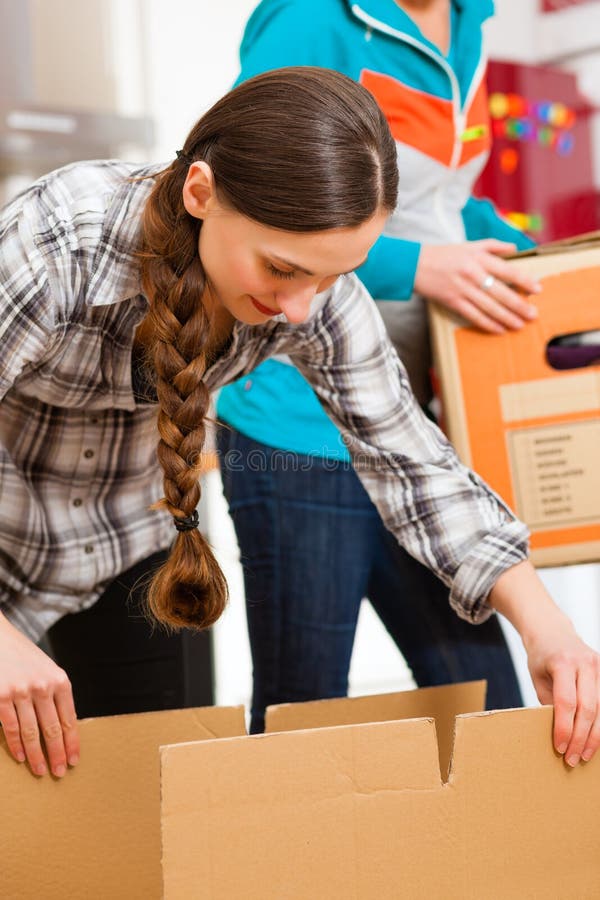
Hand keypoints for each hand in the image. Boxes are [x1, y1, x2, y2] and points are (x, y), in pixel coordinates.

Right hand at [0, 614, 78, 776]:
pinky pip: (12, 727)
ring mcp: (21, 692)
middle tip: (59, 772)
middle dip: (57, 754)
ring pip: (32, 732)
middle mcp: (43, 687)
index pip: (69, 718)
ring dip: (37, 755)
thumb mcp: (46, 670)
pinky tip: (21, 758)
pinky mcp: (1, 697)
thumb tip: (62, 726)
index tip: (74, 760)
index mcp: (59, 680)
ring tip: (41, 771)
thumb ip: (54, 694)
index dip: (72, 742)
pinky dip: (17, 745)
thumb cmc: (23, 656)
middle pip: (53, 729)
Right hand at [414, 239, 541, 332]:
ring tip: (520, 325)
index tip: (538, 289)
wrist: (415, 265)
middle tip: (533, 315)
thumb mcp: (469, 245)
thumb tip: (515, 248)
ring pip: (489, 307)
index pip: (507, 270)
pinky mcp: (452, 301)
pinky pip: (473, 315)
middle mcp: (472, 273)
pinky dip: (487, 324)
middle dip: (519, 305)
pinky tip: (499, 329)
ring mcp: (462, 289)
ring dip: (506, 318)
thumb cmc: (444, 255)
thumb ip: (493, 246)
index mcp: (478, 258)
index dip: (524, 281)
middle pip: (501, 292)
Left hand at [523, 625, 599, 766]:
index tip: (560, 747)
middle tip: (572, 759)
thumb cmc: (541, 658)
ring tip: (585, 755)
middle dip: (581, 737)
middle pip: (588, 708)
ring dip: (594, 736)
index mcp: (563, 662)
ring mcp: (599, 667)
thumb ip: (549, 702)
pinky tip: (595, 740)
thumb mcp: (538, 678)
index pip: (566, 702)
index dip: (564, 728)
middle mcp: (585, 663)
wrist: (552, 631)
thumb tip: (560, 734)